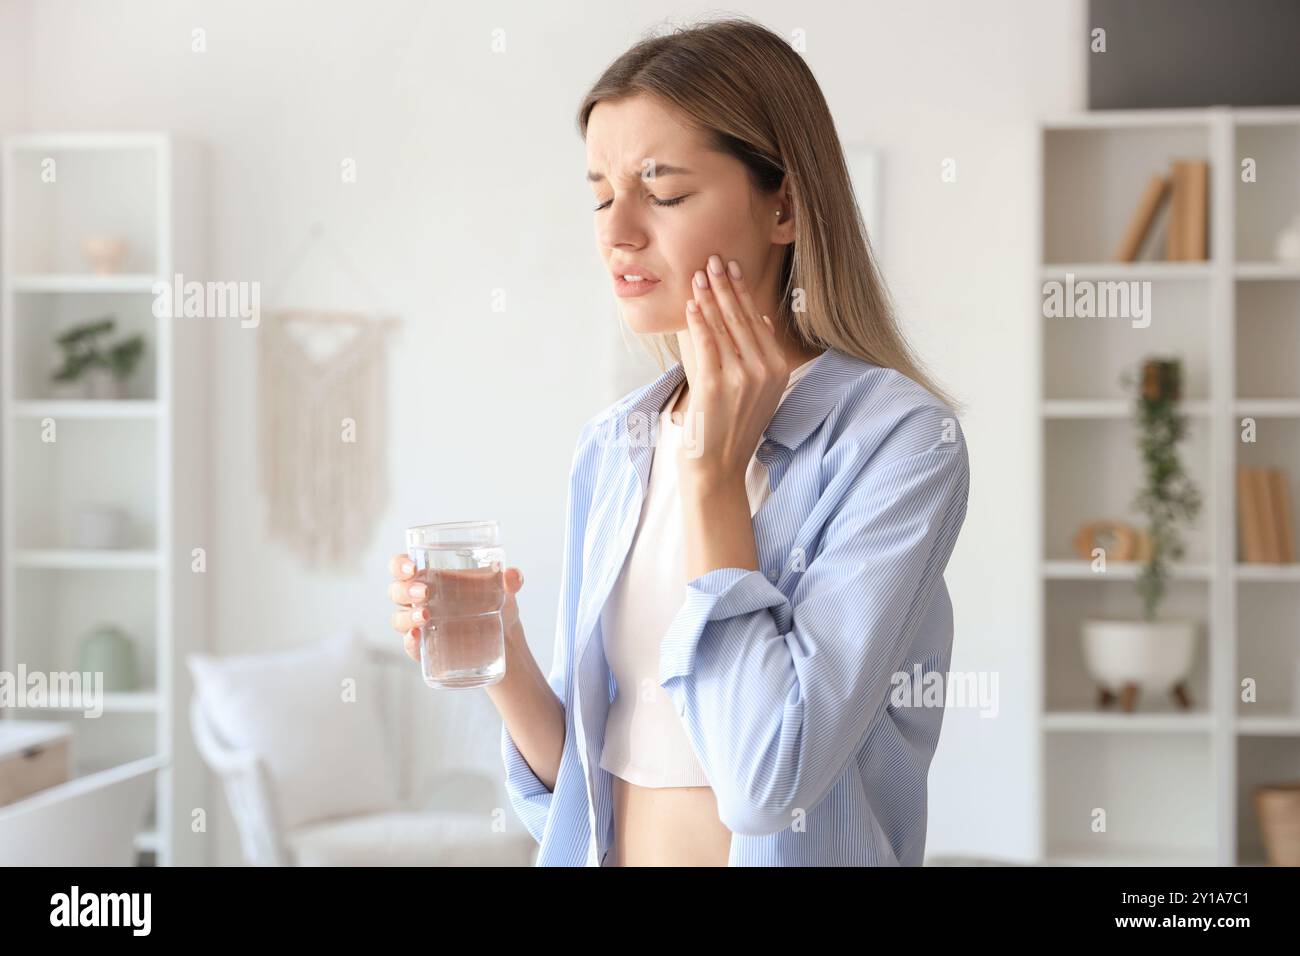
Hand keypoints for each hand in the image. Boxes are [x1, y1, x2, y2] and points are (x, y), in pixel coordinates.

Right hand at [387, 554, 524, 663]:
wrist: (507, 642)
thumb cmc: (498, 605)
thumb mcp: (505, 590)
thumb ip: (511, 580)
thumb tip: (512, 576)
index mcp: (431, 577)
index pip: (402, 567)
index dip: (399, 565)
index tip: (411, 567)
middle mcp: (419, 600)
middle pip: (396, 591)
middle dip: (405, 590)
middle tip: (424, 592)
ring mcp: (420, 626)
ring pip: (399, 619)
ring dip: (407, 616)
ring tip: (426, 615)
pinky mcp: (426, 649)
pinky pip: (409, 646)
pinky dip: (410, 642)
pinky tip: (418, 638)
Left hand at [679, 253, 788, 489]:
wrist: (718, 468)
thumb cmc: (732, 428)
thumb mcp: (758, 391)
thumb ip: (759, 356)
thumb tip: (757, 319)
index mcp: (778, 370)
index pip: (758, 321)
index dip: (742, 293)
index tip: (732, 269)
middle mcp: (766, 371)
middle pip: (742, 318)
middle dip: (726, 286)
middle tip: (713, 259)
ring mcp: (742, 378)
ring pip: (724, 327)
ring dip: (709, 297)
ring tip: (699, 274)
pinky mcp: (717, 385)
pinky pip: (707, 344)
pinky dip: (698, 320)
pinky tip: (691, 303)